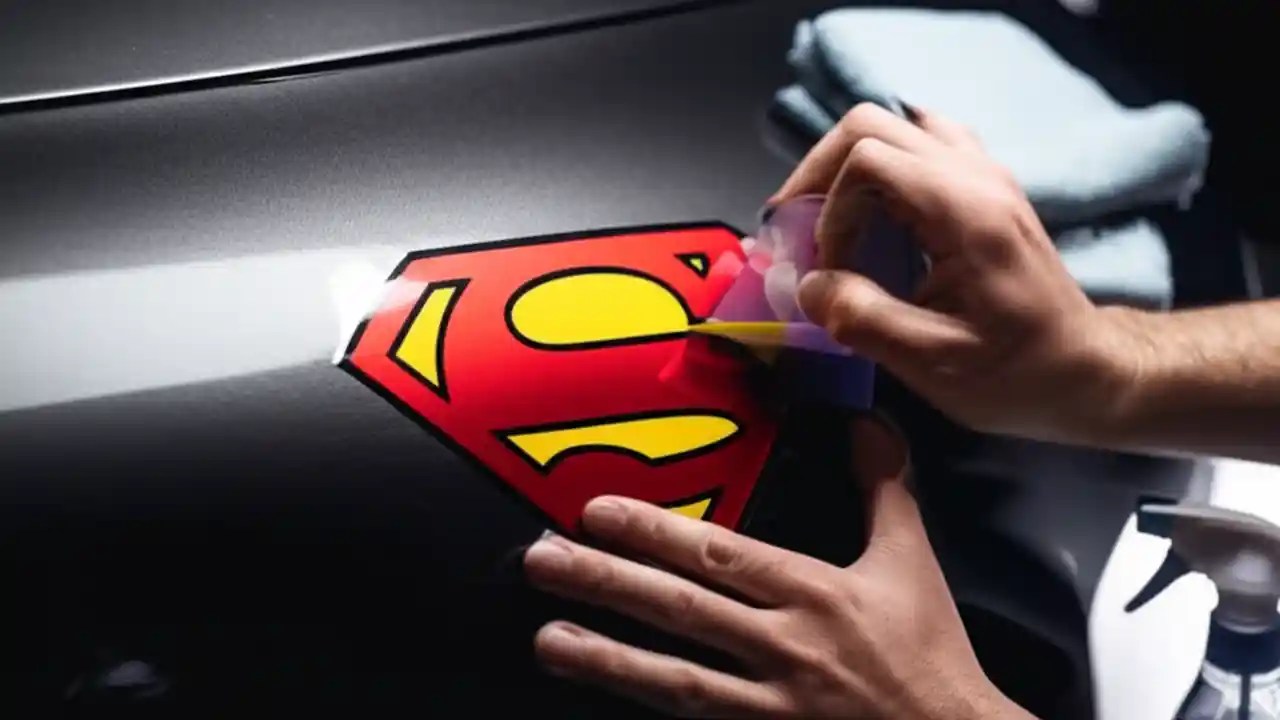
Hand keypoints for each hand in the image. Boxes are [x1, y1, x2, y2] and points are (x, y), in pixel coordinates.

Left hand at [523, 417, 1033, 719]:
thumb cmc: (928, 652)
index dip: (654, 533)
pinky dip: (650, 711)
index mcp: (815, 593)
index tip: (597, 511)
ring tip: (547, 640)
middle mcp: (785, 645)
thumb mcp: (912, 561)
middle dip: (606, 582)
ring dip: (607, 659)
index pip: (720, 555)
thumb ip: (883, 488)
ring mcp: (772, 703)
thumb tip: (866, 420)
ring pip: (677, 678)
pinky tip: (604, 699)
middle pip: (682, 610)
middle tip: (541, 562)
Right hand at [775, 102, 1129, 443]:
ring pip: (893, 126)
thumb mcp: (933, 363)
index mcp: (966, 210)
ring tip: (830, 222)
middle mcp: (976, 174)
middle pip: (871, 124)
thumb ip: (863, 319)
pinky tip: (872, 217)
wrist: (1083, 369)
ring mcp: (983, 172)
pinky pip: (918, 144)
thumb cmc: (1015, 372)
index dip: (829, 210)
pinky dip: (880, 170)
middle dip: (820, 174)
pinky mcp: (983, 184)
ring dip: (847, 168)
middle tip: (800, 230)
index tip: (830, 269)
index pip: (868, 159)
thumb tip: (807, 286)